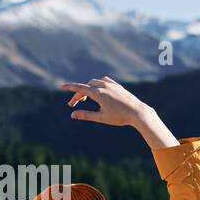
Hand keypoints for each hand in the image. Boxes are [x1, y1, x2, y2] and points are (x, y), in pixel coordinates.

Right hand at [60, 76, 178, 148]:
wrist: (138, 112)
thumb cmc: (120, 117)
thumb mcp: (101, 118)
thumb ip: (86, 115)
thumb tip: (73, 114)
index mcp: (99, 93)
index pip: (80, 88)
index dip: (70, 88)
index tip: (61, 87)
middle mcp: (104, 86)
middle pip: (86, 87)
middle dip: (79, 94)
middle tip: (74, 104)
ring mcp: (112, 85)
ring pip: (95, 82)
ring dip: (87, 89)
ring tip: (84, 98)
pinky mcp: (118, 86)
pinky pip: (104, 81)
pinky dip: (97, 84)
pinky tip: (97, 89)